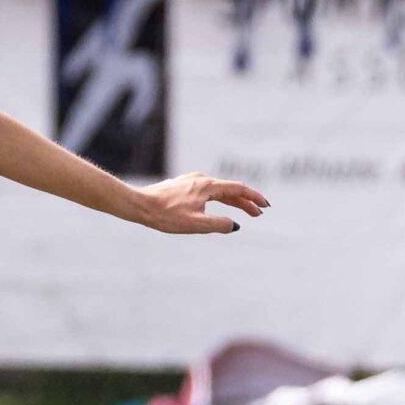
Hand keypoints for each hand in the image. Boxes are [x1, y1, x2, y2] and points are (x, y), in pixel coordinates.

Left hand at [132, 172, 268, 234]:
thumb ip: (219, 225)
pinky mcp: (182, 186)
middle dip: (246, 201)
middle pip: (230, 190)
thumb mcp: (196, 225)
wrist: (139, 205)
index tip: (265, 206)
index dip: (254, 197)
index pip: (238, 189)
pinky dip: (219, 198)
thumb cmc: (166, 216)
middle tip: (259, 214)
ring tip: (243, 211)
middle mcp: (201, 180)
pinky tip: (216, 204)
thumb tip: (235, 225)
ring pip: (218, 190)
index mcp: (207, 186)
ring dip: (232, 200)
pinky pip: (207, 191)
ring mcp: (191, 181)